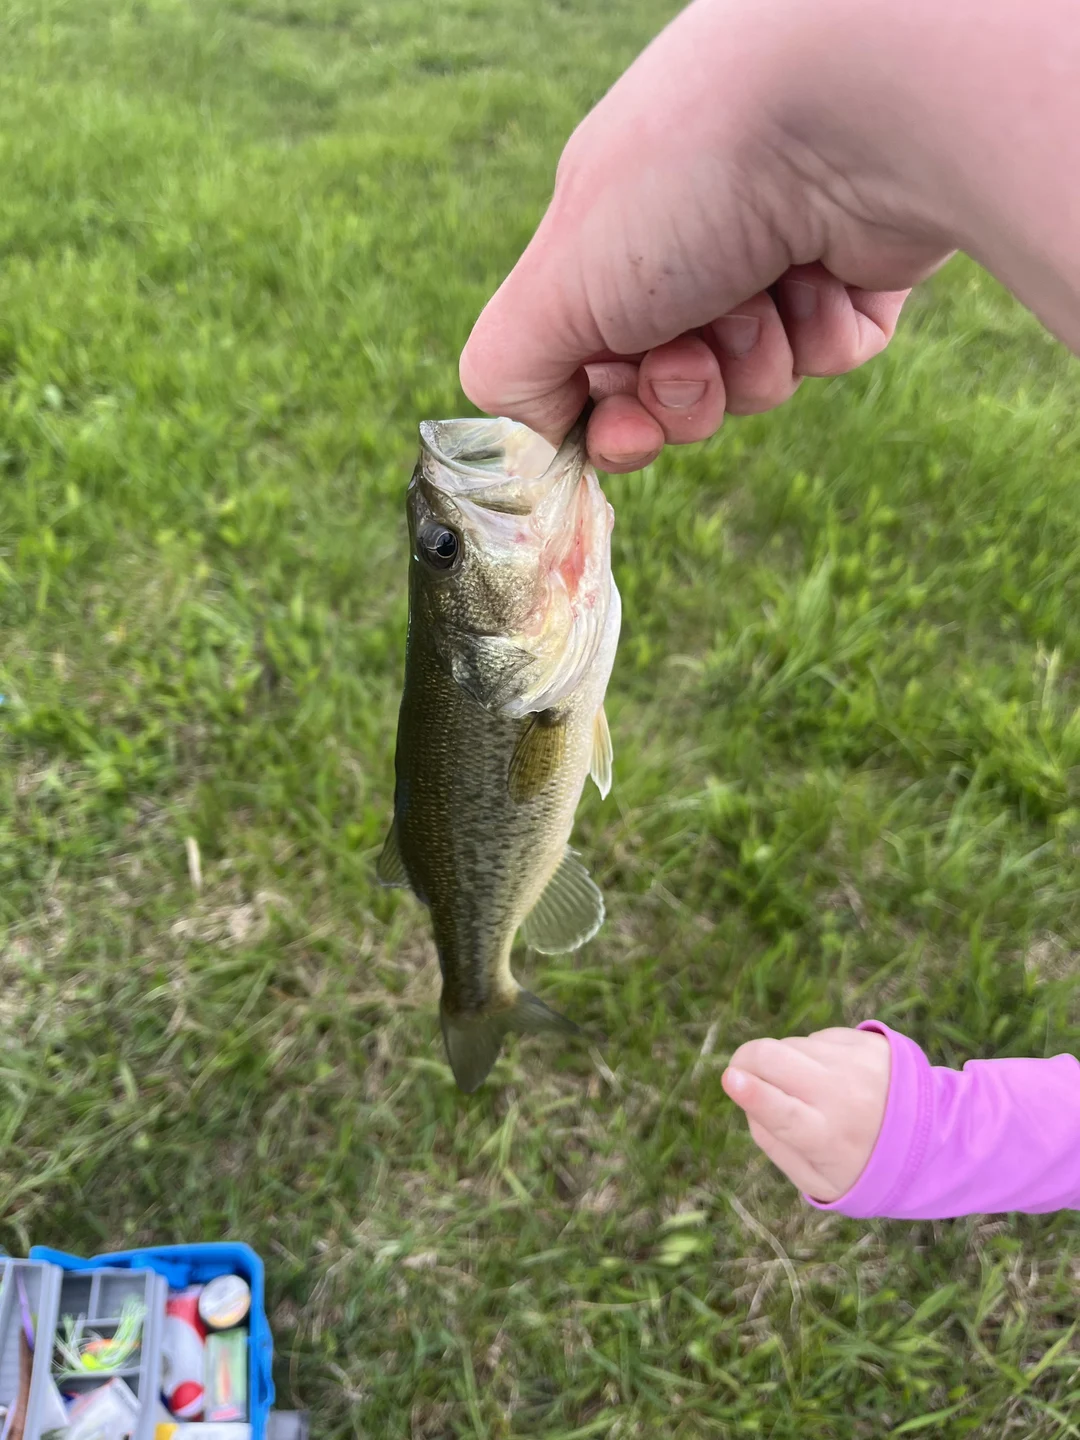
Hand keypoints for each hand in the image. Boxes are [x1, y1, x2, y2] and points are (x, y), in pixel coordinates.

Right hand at [459, 0, 949, 471]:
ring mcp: (775, 262)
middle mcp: (687, 249)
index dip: (611, 421)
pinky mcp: (854, 275)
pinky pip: (828, 354)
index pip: (594, 372)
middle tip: (692, 357)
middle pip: (676, 394)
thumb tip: (527, 434)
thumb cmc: (679, 182)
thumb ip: (510, 371)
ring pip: (755, 384)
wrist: (839, 111)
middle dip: (684, 396)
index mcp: (606, 245)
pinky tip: (822, 275)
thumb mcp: (553, 289)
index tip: (627, 434)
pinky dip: (821, 335)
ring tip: (761, 295)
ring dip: (754, 359)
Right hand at [722, 1028, 889, 1201]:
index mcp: (827, 1138)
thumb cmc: (859, 1165)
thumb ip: (774, 1144)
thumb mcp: (817, 1179)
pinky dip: (811, 1055)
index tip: (731, 1079)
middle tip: (741, 1074)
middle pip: (774, 1059)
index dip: (753, 1094)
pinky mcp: (868, 1042)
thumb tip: (744, 1097)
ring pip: (791, 1045)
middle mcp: (843, 1095)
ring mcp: (857, 1062)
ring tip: (807, 1091)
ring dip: (782, 1063)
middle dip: (746, 1061)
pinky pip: (817, 1038)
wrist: (931, 1139)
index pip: (784, 1113)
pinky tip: (832, 1078)